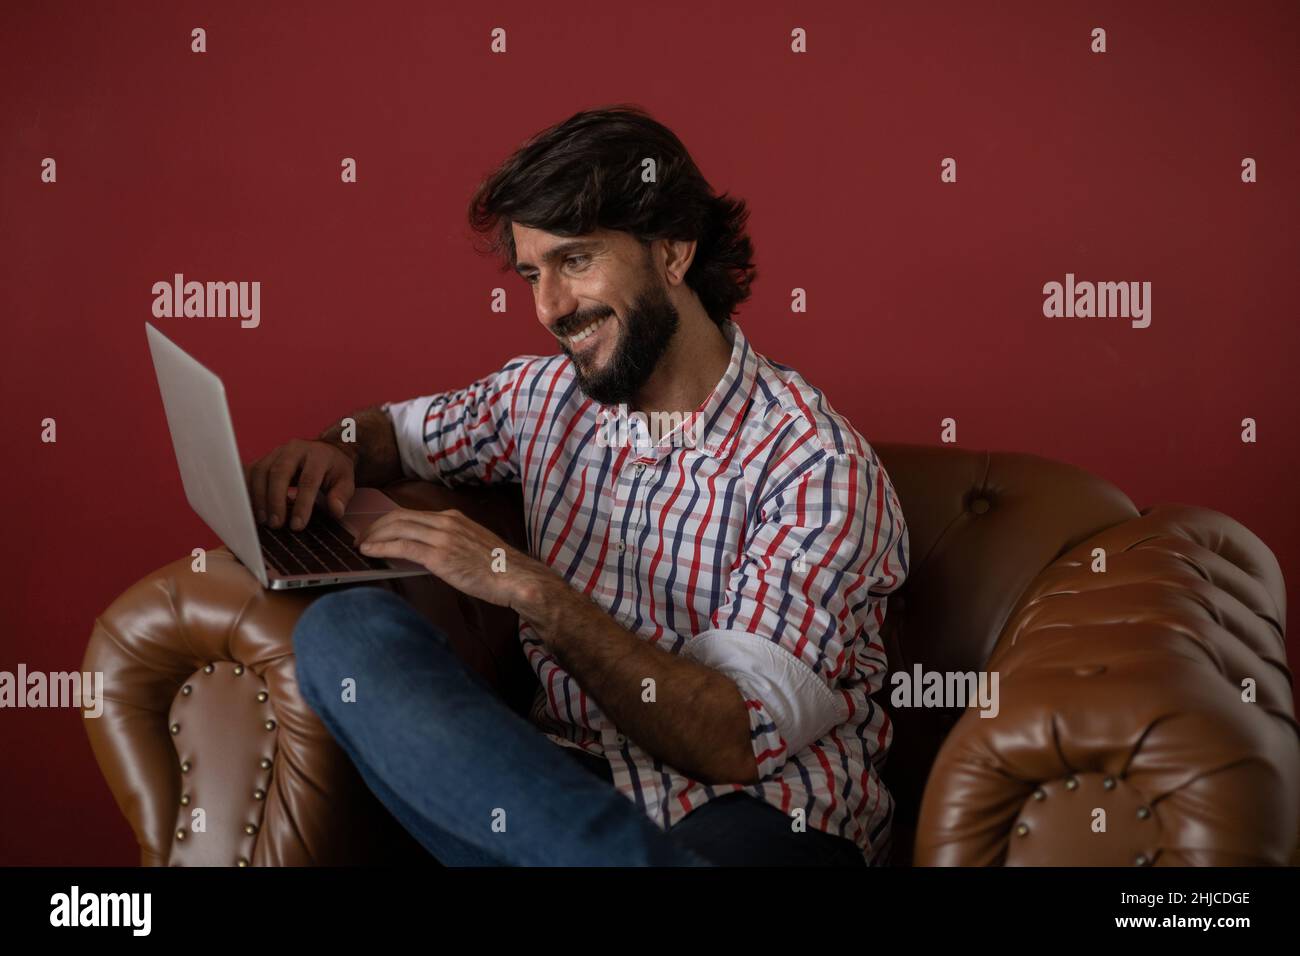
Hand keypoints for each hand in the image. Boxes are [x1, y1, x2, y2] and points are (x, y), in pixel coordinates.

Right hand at [245, 438, 356, 529]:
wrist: (325, 450)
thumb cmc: (334, 469)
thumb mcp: (346, 481)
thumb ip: (341, 495)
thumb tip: (336, 511)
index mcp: (317, 455)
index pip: (308, 480)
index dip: (302, 504)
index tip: (298, 525)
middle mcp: (295, 449)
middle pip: (279, 472)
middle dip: (275, 500)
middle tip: (276, 524)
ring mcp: (277, 452)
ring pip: (261, 471)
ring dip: (259, 497)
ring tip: (264, 520)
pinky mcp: (265, 458)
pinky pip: (252, 472)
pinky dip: (249, 491)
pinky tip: (253, 509)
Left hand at [355, 507, 553, 609]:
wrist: (516, 578)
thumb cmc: (498, 569)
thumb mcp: (473, 546)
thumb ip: (451, 543)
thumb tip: (428, 553)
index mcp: (454, 518)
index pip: (411, 514)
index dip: (387, 521)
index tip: (375, 531)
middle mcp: (446, 522)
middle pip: (399, 517)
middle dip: (375, 526)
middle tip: (361, 538)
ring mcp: (443, 537)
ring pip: (397, 528)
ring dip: (373, 536)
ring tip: (361, 546)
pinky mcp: (440, 556)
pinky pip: (402, 546)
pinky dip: (381, 547)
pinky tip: (369, 552)